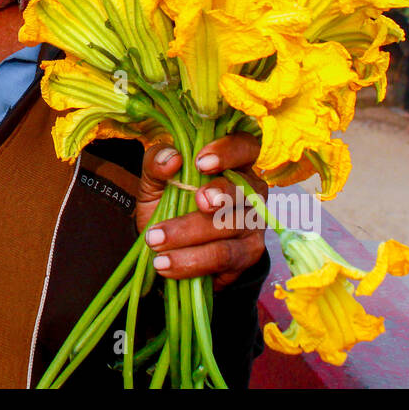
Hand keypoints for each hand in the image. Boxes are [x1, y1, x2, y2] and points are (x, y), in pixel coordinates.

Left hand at [136, 134, 266, 289]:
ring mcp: (254, 224)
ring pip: (229, 228)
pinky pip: (223, 257)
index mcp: (234, 162)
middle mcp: (251, 191)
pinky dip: (191, 262)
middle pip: (242, 190)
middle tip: (196, 200)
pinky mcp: (249, 254)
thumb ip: (157, 162)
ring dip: (188, 235)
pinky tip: (165, 263)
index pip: (245, 146)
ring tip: (155, 240)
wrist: (172, 246)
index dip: (229, 151)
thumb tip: (171, 158)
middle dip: (219, 195)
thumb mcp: (155, 180)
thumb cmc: (170, 202)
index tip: (201, 162)